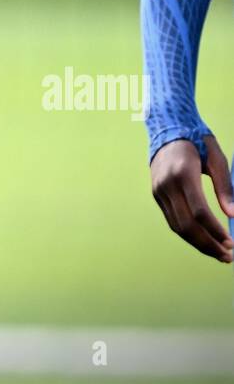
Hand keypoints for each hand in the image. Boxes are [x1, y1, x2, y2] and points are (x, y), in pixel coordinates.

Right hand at [151, 136, 233, 262]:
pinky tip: (204, 240)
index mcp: (183, 173)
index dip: (215, 231)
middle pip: (187, 225)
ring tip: (218, 253)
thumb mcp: (216, 158)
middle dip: (208, 244)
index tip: (231, 243)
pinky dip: (188, 234)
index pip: (199, 211)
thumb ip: (225, 187)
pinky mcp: (157, 195)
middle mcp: (167, 184)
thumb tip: (233, 214)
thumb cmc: (197, 141)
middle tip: (227, 256)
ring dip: (199, 244)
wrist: (167, 128)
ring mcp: (159, 191)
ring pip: (177, 227)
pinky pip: (172, 221)